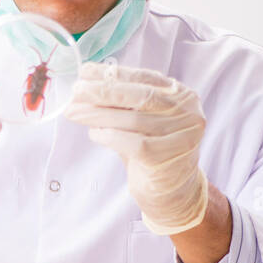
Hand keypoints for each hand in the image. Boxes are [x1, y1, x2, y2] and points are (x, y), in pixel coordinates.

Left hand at [63, 61, 208, 234]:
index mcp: (183, 96)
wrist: (172, 191)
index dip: (112, 74)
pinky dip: (109, 136)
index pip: (143, 79)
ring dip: (98, 114)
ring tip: (74, 112)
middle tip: (76, 89)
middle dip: (103, 91)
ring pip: (132, 120)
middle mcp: (188, 113)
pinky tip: (94, 134)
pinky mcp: (168, 158)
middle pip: (139, 96)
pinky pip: (132, 143)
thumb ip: (123, 102)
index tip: (85, 71)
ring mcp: (182, 136)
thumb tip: (85, 85)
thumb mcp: (142, 120)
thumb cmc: (152, 149)